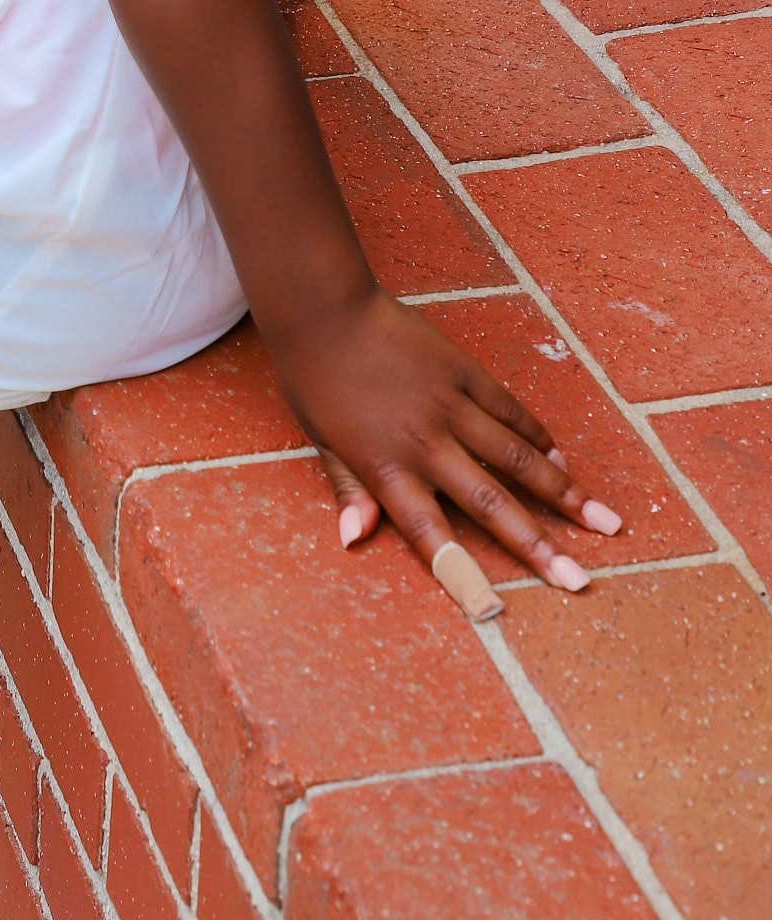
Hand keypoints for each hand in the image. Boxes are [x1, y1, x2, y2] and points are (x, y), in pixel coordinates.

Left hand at [266, 286, 621, 590]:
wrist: (326, 310)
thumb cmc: (315, 381)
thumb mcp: (321, 442)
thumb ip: (348, 490)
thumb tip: (353, 540)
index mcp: (386, 468)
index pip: (430, 533)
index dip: (462, 573)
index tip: (496, 609)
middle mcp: (426, 444)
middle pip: (491, 503)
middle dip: (539, 545)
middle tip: (580, 578)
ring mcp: (451, 406)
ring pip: (517, 456)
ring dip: (563, 491)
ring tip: (605, 522)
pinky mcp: (465, 373)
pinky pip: (510, 410)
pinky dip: (539, 436)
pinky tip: (564, 460)